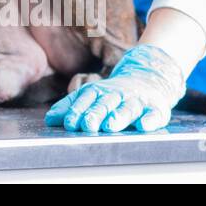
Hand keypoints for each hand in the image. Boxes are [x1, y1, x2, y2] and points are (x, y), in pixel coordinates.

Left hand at [44, 43, 186, 132]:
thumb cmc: (114, 94)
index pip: (86, 99)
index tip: (68, 123)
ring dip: (119, 117)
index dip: (77, 110)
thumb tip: (49, 120)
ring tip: (110, 125)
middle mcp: (118, 94)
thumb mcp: (92, 95)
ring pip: (127, 108)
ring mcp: (137, 100)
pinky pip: (154, 114)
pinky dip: (150, 120)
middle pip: (105, 104)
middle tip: (86, 125)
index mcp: (100, 91)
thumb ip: (71, 106)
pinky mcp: (156, 108)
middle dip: (95, 114)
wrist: (148, 79)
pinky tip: (144, 126)